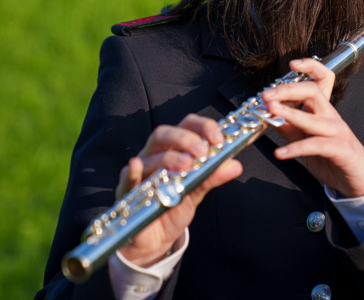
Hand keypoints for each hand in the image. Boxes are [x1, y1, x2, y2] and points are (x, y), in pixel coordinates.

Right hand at [116, 114, 242, 267]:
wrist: (156, 239)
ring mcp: (140, 171)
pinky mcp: (127, 191)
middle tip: (203, 152)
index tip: (219, 139)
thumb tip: (236, 165)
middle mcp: (155, 154)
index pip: (187, 125)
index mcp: (174, 148)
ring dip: (169, 158)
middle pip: (164, 134)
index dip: (203, 127)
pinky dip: (132, 171)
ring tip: (187, 166)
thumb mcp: (197, 192)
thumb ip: (213, 176)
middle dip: (185, 139)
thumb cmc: (174, 207)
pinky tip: (136, 166)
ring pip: (150, 155)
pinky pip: (127, 178)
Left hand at [262, 58, 363, 197]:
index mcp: (324, 109)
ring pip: (312, 118)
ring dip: (289, 113)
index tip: (292, 63)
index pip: (323, 78)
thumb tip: (270, 117)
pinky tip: (279, 153)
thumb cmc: (332, 158)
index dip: (310, 67)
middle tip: (266, 95)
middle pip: (313, 91)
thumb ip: (290, 128)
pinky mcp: (340, 150)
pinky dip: (295, 148)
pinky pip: (315, 145)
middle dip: (287, 90)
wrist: (359, 180)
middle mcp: (331, 116)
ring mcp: (337, 131)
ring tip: (270, 112)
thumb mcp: (306, 140)